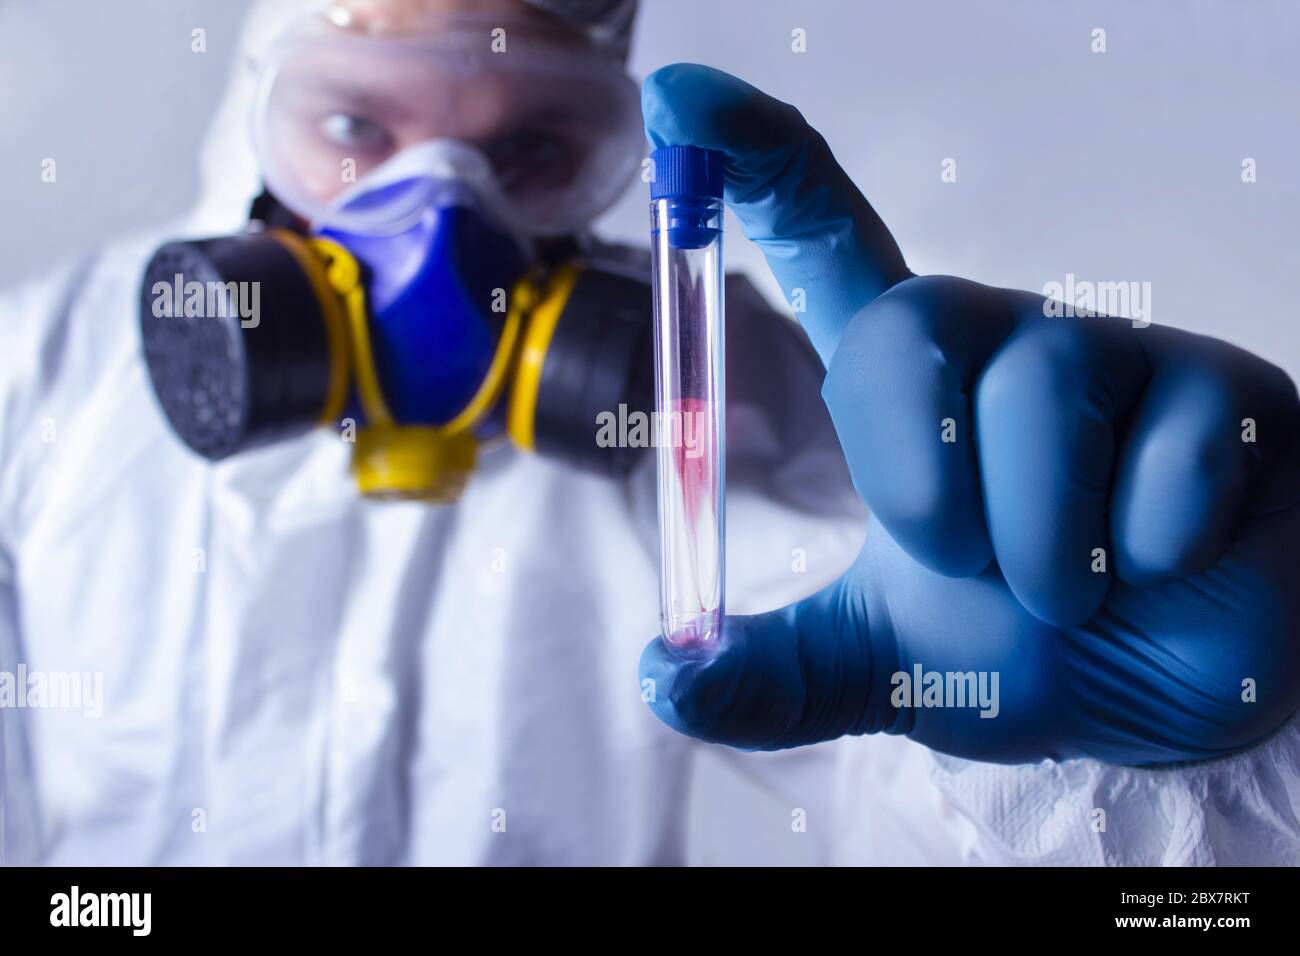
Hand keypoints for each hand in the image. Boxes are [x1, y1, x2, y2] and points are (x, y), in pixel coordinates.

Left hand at [638, 64, 1299, 764]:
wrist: (1179, 692)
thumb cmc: (1029, 649)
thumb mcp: (887, 670)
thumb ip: (779, 673)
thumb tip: (661, 676)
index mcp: (908, 389)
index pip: (828, 242)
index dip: (760, 162)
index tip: (683, 98)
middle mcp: (998, 345)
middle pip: (911, 325)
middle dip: (923, 482)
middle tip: (965, 563)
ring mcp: (1112, 359)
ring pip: (1040, 390)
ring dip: (1040, 542)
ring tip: (1069, 592)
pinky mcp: (1223, 390)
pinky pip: (1168, 447)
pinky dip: (1148, 547)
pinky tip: (1163, 560)